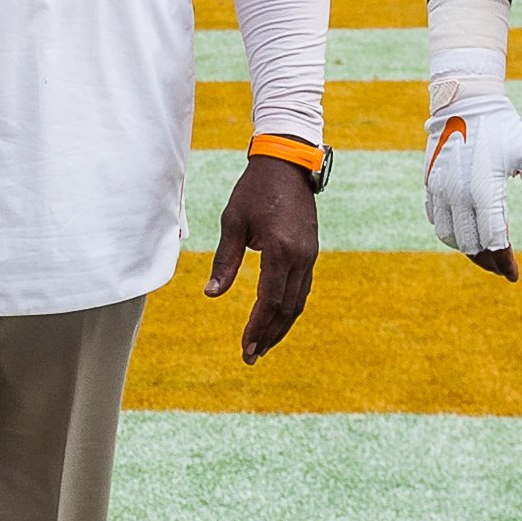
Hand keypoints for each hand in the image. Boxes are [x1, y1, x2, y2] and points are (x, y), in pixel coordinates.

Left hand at [205, 154, 316, 363]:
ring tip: (263, 346)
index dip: (256, 328)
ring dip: (280, 326)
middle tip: (251, 357)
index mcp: (281, 251)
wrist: (287, 163)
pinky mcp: (310, 251)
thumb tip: (211, 295)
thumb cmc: (254, 190)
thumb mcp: (233, 222)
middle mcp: (301, 258)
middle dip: (269, 335)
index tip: (245, 348)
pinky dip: (288, 307)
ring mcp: (310, 255)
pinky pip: (302, 288)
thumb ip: (225, 261)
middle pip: (287, 309)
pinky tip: (276, 318)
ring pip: (298, 302)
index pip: (269, 302)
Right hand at [423, 80, 521, 279]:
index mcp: (484, 190)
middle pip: (470, 245)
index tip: (513, 275)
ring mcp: (440, 190)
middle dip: (488, 261)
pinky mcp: (430, 183)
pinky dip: (449, 232)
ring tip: (485, 253)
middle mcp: (458, 194)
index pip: (493, 241)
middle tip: (503, 267)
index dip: (504, 262)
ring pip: (449, 236)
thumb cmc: (501, 126)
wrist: (463, 101)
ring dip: (467, 249)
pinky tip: (465, 232)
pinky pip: (435, 219)